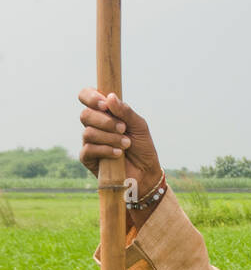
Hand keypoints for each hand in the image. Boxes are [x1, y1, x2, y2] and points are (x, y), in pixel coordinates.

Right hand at [78, 88, 162, 202]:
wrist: (146, 172)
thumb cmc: (142, 147)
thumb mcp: (139, 126)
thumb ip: (126, 112)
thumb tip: (110, 97)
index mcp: (104, 113)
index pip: (86, 96)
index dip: (91, 97)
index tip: (105, 105)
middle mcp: (94, 125)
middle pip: (85, 115)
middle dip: (106, 121)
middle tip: (123, 128)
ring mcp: (89, 141)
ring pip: (88, 132)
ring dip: (110, 137)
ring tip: (126, 144)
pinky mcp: (88, 158)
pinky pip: (89, 149)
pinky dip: (105, 150)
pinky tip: (118, 154)